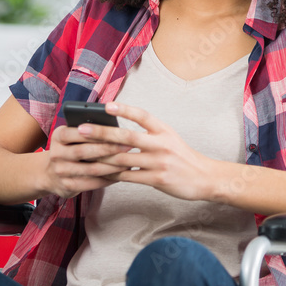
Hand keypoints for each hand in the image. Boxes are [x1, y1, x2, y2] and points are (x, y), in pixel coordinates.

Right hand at [40, 120, 132, 199]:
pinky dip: (108, 179)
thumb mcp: (72, 137)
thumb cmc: (70, 149)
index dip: (99, 132)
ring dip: (112, 166)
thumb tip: (114, 127)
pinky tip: (121, 174)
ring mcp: (60, 171)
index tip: (119, 131)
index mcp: (58, 136)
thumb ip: (87, 131)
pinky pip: (92, 183)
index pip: (78, 132)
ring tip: (129, 161)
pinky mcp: (67, 186)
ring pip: (91, 169)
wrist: (50, 173)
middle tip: (128, 146)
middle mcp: (56, 154)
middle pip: (85, 151)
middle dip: (109, 148)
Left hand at [76, 101, 215, 201]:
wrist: (204, 177)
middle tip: (81, 129)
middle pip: (126, 137)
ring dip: (101, 157)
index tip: (106, 105)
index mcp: (164, 130)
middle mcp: (162, 144)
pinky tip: (100, 172)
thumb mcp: (169, 138)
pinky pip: (129, 176)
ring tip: (83, 153)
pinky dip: (113, 174)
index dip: (124, 109)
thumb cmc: (182, 156)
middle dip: (101, 132)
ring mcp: (159, 162)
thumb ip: (148, 133)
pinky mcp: (157, 179)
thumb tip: (118, 133)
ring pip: (123, 159)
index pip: (142, 115)